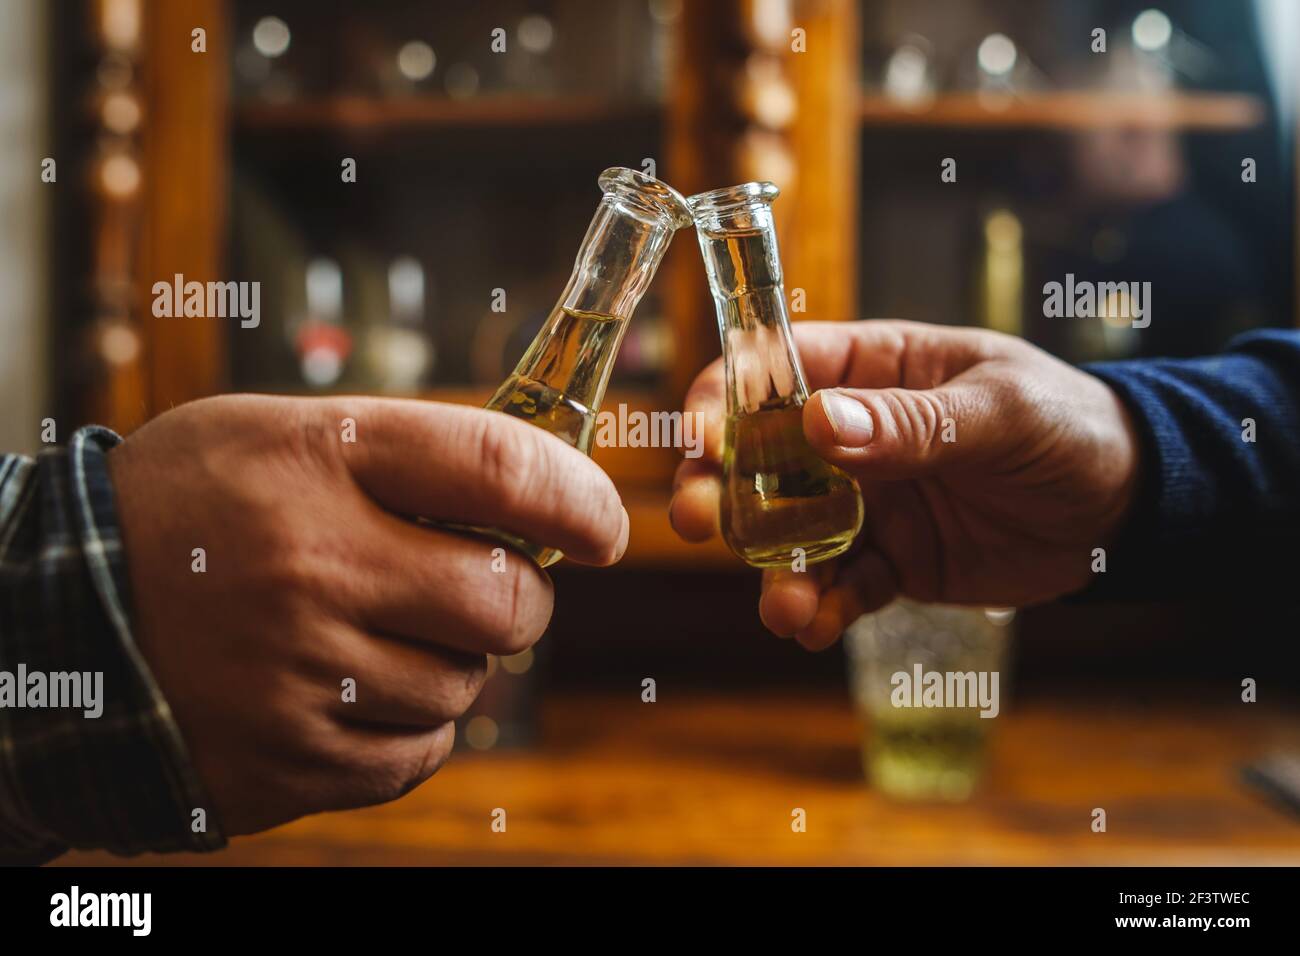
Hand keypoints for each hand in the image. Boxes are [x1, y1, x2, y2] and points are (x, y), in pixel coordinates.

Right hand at [107, 394, 627, 834]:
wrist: (61, 615)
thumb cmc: (193, 509)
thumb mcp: (283, 437)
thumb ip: (413, 456)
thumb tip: (549, 495)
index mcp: (315, 462)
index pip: (498, 466)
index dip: (578, 496)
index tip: (606, 524)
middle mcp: (310, 569)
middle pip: (505, 599)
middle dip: (517, 594)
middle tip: (479, 583)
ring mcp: (296, 676)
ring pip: (467, 683)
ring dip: (452, 660)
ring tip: (375, 631)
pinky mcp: (286, 762)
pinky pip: (419, 750)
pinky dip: (411, 721)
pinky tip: (353, 686)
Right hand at [670, 320, 1138, 650]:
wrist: (1126, 507)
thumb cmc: (1068, 424)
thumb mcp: (1000, 411)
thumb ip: (913, 421)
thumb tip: (820, 425)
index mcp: (873, 369)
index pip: (775, 369)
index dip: (724, 396)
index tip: (696, 435)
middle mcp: (853, 436)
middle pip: (757, 456)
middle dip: (719, 489)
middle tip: (696, 521)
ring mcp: (867, 501)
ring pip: (789, 533)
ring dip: (770, 568)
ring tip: (783, 609)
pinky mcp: (890, 560)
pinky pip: (840, 585)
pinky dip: (821, 608)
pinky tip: (815, 628)